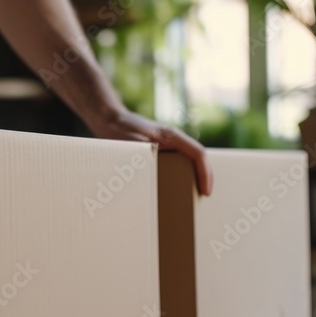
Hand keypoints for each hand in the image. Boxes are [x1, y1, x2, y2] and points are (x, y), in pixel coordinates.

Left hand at [86, 108, 212, 195]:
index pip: (198, 153)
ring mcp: (168, 144)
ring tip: (192, 198)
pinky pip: (177, 163)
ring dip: (193, 177)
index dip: (205, 173)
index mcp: (171, 136)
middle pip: (197, 158)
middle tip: (203, 198)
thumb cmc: (119, 129)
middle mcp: (173, 139)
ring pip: (189, 161)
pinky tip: (174, 190)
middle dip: (204, 177)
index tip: (206, 192)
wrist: (109, 118)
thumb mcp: (132, 145)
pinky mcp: (160, 150)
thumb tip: (154, 178)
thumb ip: (145, 158)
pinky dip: (181, 175)